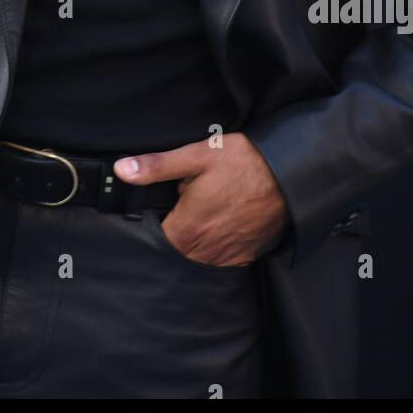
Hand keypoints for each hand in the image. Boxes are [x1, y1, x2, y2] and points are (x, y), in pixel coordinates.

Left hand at [114, 132, 289, 266]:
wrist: (290, 174)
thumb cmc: (243, 162)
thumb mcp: (196, 156)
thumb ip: (156, 167)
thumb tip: (121, 170)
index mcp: (188, 228)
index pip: (158, 236)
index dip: (161, 216)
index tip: (170, 201)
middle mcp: (207, 250)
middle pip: (178, 246)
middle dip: (180, 224)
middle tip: (193, 198)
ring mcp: (228, 256)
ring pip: (200, 253)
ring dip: (199, 235)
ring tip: (211, 207)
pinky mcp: (247, 255)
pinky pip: (223, 256)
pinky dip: (219, 241)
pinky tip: (226, 218)